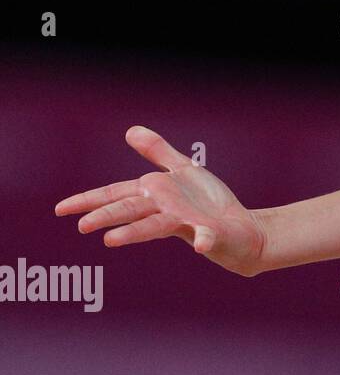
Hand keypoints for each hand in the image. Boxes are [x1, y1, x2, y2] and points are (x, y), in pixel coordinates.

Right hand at [54, 126, 267, 276]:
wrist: (242, 228)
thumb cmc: (210, 202)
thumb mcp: (183, 171)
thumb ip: (158, 152)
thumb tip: (130, 130)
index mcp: (155, 195)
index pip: (116, 195)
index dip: (89, 200)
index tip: (60, 210)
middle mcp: (166, 210)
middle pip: (131, 210)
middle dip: (107, 216)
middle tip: (82, 226)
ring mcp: (187, 223)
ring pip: (156, 226)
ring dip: (135, 232)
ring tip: (111, 241)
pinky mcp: (211, 234)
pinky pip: (206, 236)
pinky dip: (203, 239)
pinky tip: (201, 244)